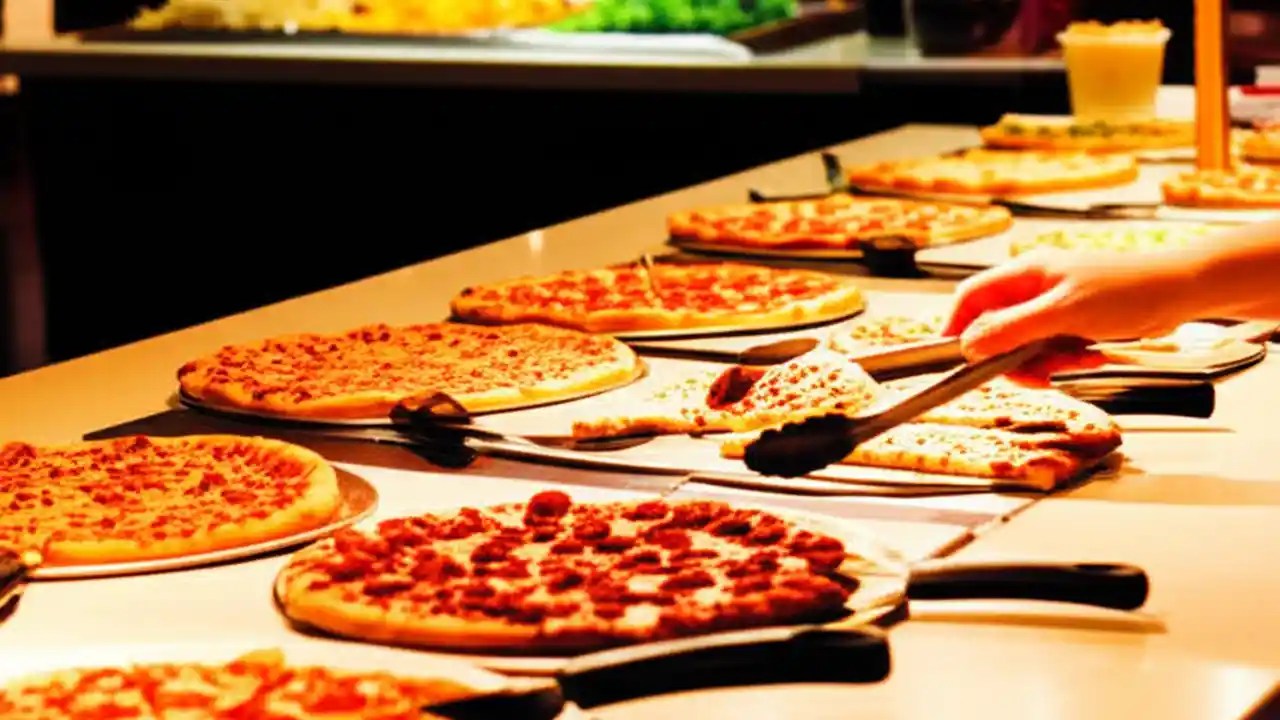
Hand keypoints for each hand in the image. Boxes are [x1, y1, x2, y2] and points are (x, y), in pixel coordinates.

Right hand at [942, 250, 1194, 380]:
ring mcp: (1054, 305)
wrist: (1182, 291)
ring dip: (1040, 362)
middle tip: (1029, 374)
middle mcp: (1034, 287)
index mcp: (1025, 273)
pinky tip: (1086, 358)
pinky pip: (1050, 348)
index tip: (956, 358)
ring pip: (1023, 343)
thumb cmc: (1129, 291)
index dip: (956, 327)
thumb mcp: (1064, 314)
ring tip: (1070, 363)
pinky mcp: (1074, 321)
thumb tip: (969, 344)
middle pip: (995, 327)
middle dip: (1008, 356)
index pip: (971, 297)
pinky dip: (1062, 360)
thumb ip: (1012, 329)